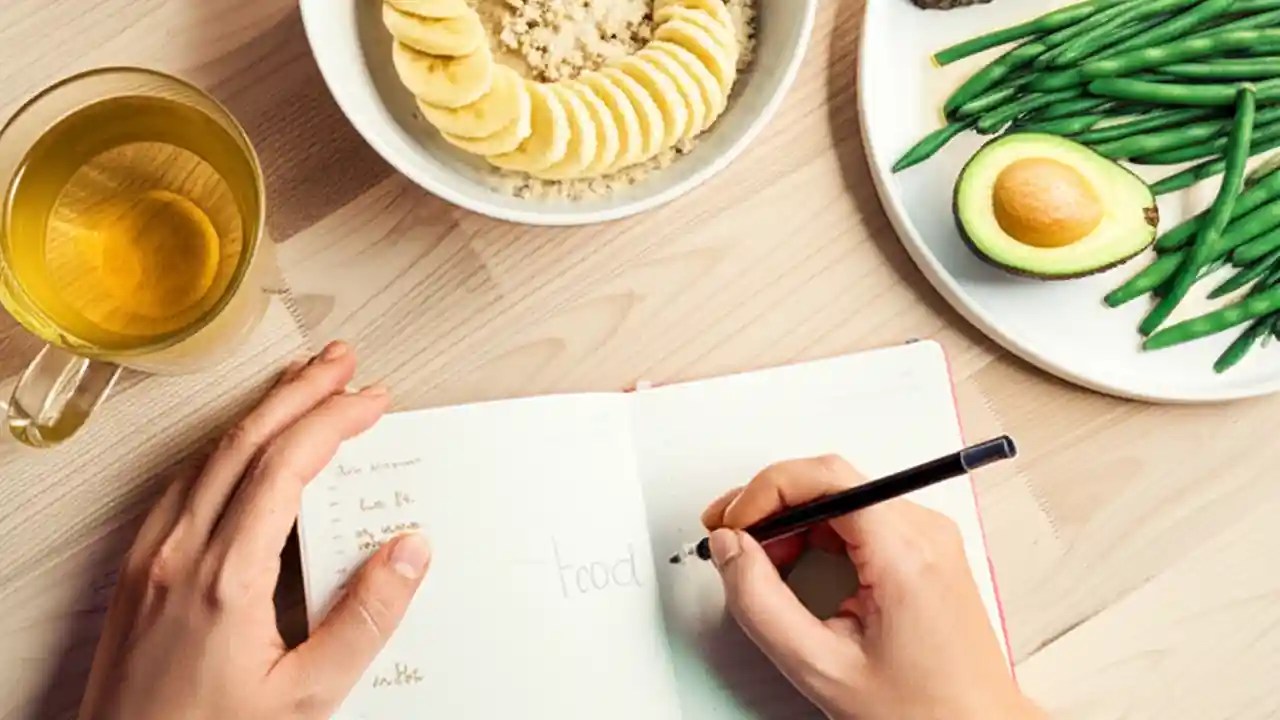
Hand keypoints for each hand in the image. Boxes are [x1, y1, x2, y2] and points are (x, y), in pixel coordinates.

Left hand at [79, 341, 431, 719]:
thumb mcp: (307, 697)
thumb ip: (364, 620)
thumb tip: (410, 550)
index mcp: (228, 577)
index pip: (286, 466)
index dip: (332, 420)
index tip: (371, 398)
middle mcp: (182, 553)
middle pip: (243, 441)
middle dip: (299, 392)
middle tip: (342, 362)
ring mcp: (153, 557)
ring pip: (208, 455)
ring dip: (261, 411)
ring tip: (302, 385)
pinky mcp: (138, 571)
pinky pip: (182, 483)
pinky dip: (223, 446)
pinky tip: (241, 445)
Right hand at [702, 455, 1042, 719]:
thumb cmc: (921, 710)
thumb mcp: (821, 665)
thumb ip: (761, 602)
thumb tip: (730, 548)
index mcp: (905, 552)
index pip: (826, 478)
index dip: (765, 490)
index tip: (732, 522)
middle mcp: (923, 531)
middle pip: (830, 480)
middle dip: (770, 502)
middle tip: (729, 536)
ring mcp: (927, 537)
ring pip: (841, 496)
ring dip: (791, 518)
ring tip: (759, 560)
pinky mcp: (923, 548)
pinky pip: (859, 517)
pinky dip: (817, 532)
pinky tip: (794, 565)